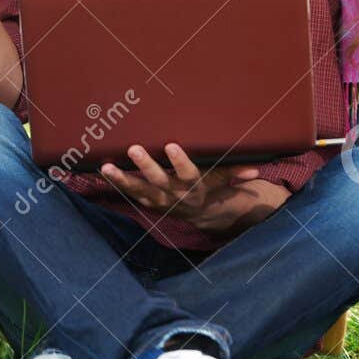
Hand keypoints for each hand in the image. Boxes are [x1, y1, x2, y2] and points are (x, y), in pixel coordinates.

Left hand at [100, 144, 261, 221]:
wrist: (198, 212)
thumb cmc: (209, 186)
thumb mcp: (222, 180)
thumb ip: (235, 173)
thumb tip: (255, 171)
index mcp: (193, 185)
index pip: (188, 172)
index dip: (180, 161)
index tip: (171, 146)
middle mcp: (173, 192)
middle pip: (158, 179)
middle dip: (146, 165)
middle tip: (134, 148)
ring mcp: (157, 198)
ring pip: (138, 188)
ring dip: (122, 178)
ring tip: (108, 166)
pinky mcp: (145, 200)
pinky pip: (128, 192)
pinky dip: (115, 183)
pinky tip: (102, 171)